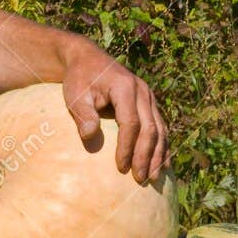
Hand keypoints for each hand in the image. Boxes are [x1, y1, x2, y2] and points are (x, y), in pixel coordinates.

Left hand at [59, 40, 169, 184]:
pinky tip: (161, 164)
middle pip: (150, 128)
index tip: (121, 168)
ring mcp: (149, 97)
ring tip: (153, 178)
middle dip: (146, 156)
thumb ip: (83, 114)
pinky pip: (160, 127)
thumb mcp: (75, 94)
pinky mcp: (150, 103)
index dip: (127, 147)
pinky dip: (162, 146)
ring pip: (160, 129)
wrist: (88, 59)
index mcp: (125, 87)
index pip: (131, 123)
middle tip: (140, 179)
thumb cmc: (79, 78)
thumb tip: (90, 137)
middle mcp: (143, 91)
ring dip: (158, 155)